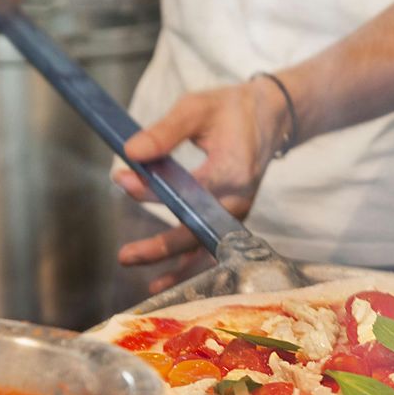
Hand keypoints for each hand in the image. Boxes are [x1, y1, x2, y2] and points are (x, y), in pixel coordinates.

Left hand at [114, 78, 291, 290]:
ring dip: (177, 267)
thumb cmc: (231, 110)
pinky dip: (189, 266)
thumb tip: (131, 153)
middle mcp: (239, 199)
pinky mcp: (233, 218)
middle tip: (126, 255)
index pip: (191, 190)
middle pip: (199, 229)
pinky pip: (211, 246)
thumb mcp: (197, 108)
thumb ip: (164, 131)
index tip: (123, 181)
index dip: (155, 191)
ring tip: (149, 286)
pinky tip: (165, 282)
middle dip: (162, 246)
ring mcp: (239, 212)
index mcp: (234, 169)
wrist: (270, 117)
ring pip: (207, 247)